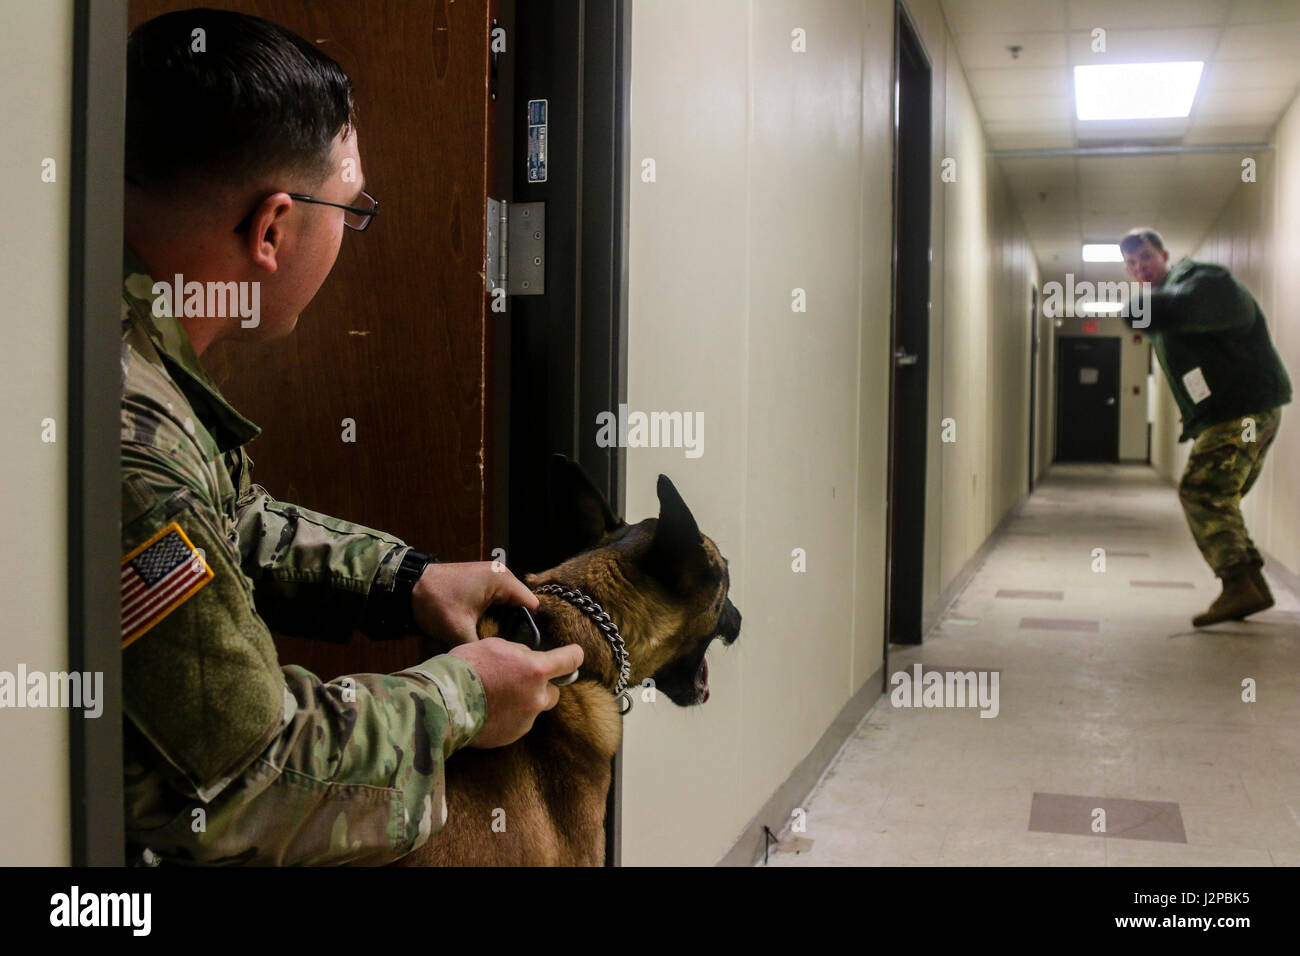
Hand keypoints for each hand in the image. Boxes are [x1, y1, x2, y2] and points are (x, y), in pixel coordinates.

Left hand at [411, 561, 538, 644]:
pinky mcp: (481, 582)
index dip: (528, 629)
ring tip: (494, 643)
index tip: (518, 648)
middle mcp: (502, 575)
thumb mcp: (458, 630)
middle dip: (514, 628)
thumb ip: (480, 648)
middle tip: (504, 649)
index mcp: (503, 581)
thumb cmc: (436, 602)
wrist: (407, 584)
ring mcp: (491, 577)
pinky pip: (496, 602)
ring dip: (502, 623)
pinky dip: (492, 616)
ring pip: (508, 606)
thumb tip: (493, 666)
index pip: (531, 606)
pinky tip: (483, 631)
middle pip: (520, 607)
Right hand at [449, 638, 584, 747]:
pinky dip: (508, 717)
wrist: (444, 701)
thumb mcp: (495, 645)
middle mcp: (537, 697)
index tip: (574, 654)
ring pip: (533, 708)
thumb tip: (528, 657)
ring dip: (523, 702)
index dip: (574, 655)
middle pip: (553, 691)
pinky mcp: (511, 736)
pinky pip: (517, 723)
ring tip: (496, 696)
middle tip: (518, 680)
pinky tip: (488, 710)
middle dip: (541, 686)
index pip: (570, 660)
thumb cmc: (467, 667)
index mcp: (536, 670)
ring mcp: (526, 720)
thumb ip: (519, 652)